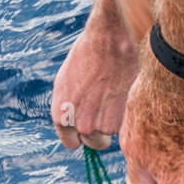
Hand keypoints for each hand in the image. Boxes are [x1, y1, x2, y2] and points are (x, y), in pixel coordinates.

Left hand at [51, 9, 140, 150]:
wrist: (106, 40)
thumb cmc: (86, 55)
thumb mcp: (66, 83)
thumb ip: (69, 107)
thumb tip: (76, 124)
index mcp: (61, 115)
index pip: (71, 142)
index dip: (80, 135)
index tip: (88, 128)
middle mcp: (77, 124)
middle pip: (91, 143)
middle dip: (98, 132)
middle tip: (104, 111)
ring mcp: (96, 126)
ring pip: (107, 135)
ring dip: (111, 120)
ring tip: (111, 95)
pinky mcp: (115, 122)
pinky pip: (120, 127)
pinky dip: (122, 114)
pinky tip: (119, 93)